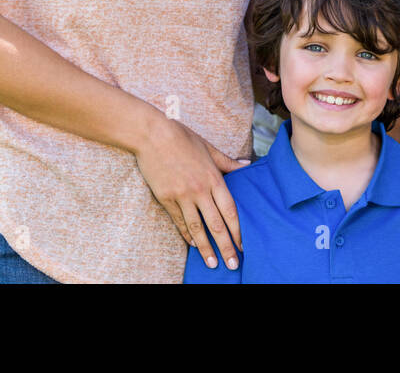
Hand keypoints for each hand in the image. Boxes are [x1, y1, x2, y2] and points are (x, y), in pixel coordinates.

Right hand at [134, 114, 248, 269]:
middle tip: (233, 264)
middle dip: (226, 246)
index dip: (238, 230)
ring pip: (197, 227)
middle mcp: (200, 190)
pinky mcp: (165, 198)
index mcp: (213, 177)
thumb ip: (227, 162)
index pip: (230, 210)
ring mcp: (182, 195)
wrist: (152, 135)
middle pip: (216, 224)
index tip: (244, 245)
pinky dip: (187, 235)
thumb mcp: (209, 148)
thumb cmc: (182, 138)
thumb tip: (247, 166)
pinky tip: (194, 245)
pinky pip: (179, 221)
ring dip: (206, 248)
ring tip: (213, 263)